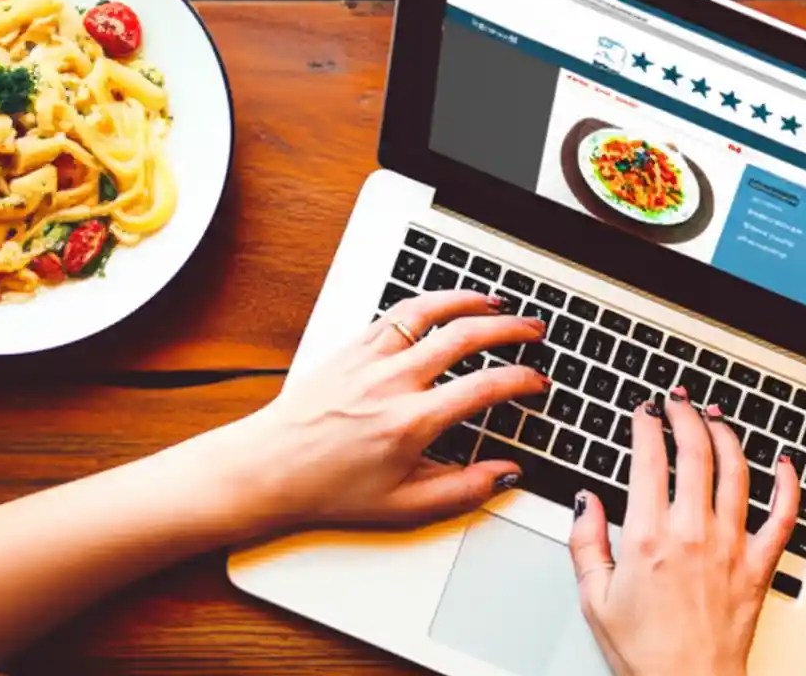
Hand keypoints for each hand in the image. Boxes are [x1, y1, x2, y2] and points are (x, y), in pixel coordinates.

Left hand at [201, 291, 548, 532]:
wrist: (267, 468)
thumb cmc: (328, 488)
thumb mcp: (404, 505)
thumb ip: (464, 489)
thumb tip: (505, 473)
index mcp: (411, 422)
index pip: (485, 387)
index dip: (523, 381)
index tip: (538, 383)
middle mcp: (392, 382)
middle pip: (466, 335)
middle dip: (511, 328)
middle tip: (534, 330)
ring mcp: (370, 359)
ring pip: (429, 311)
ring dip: (469, 301)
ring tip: (496, 304)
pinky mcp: (351, 348)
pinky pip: (397, 313)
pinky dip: (429, 303)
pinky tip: (444, 305)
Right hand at [569, 388, 800, 675]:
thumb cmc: (644, 652)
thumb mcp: (594, 598)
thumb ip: (585, 543)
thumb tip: (585, 502)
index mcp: (649, 536)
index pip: (649, 459)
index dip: (646, 425)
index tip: (644, 411)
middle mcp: (693, 532)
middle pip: (695, 451)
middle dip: (686, 415)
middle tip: (679, 401)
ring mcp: (731, 545)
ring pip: (736, 470)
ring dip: (727, 435)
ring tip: (717, 417)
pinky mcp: (759, 565)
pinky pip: (784, 515)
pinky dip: (788, 483)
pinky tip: (784, 462)